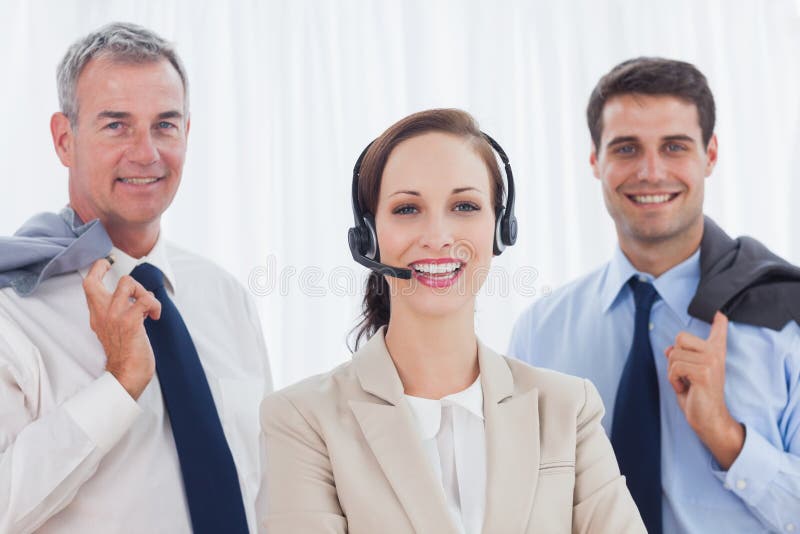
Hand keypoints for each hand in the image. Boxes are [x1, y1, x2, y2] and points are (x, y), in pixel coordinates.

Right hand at [83, 259, 161, 399]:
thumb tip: (133, 300)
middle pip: (94, 281)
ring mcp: (114, 317)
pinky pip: (145, 299)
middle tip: (134, 289)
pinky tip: (155, 316)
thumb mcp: (114, 330)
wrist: (126, 376)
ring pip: (127, 283)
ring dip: (143, 291)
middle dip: (119, 276)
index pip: (88, 285)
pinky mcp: (130, 322)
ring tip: (148, 307)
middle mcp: (102, 314)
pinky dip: (154, 304)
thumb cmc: (125, 355)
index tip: (107, 264)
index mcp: (97, 315)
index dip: (96, 269)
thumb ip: (116, 314)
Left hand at [665, 312, 743, 469]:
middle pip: (680, 338)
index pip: (719, 331)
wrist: (708, 418)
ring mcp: (711, 362)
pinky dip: (673, 380)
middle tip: (685, 374)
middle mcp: (715, 354)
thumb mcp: (686, 373)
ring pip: (674, 355)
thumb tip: (668, 348)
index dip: (718, 321)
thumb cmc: (697, 396)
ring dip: (673, 372)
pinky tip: (686, 389)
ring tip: (687, 383)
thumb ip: (680, 358)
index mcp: (714, 353)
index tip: (719, 313)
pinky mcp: (704, 372)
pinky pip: (675, 367)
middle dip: (674, 357)